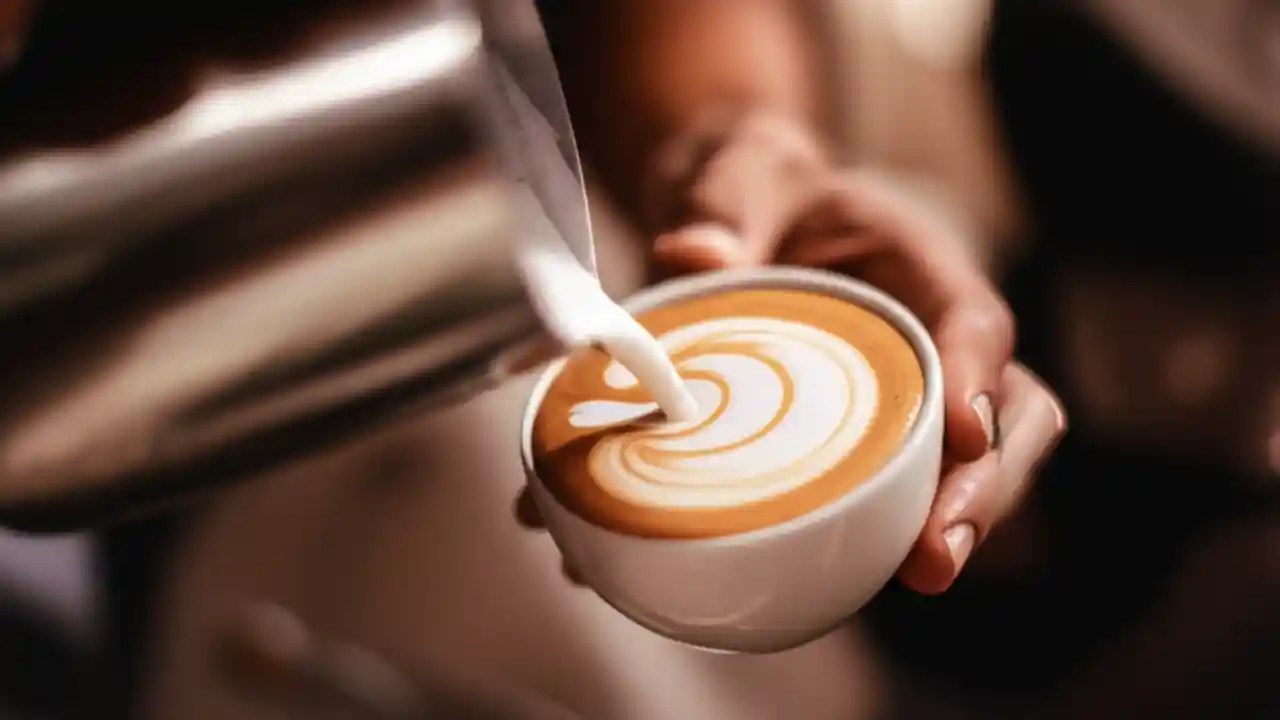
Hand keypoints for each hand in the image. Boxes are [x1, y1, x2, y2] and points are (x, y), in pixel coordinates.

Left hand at [516, 108, 1065, 592]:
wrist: (740, 217)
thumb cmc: (756, 190)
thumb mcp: (738, 178)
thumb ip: (722, 208)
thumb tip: (692, 255)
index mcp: (918, 265)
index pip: (972, 320)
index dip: (979, 376)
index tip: (963, 435)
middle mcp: (935, 337)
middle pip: (1007, 414)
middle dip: (984, 489)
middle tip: (937, 555)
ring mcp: (915, 395)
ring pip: (974, 467)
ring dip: (953, 525)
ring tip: (919, 575)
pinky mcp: (875, 438)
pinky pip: (905, 490)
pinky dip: (886, 535)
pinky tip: (833, 575)